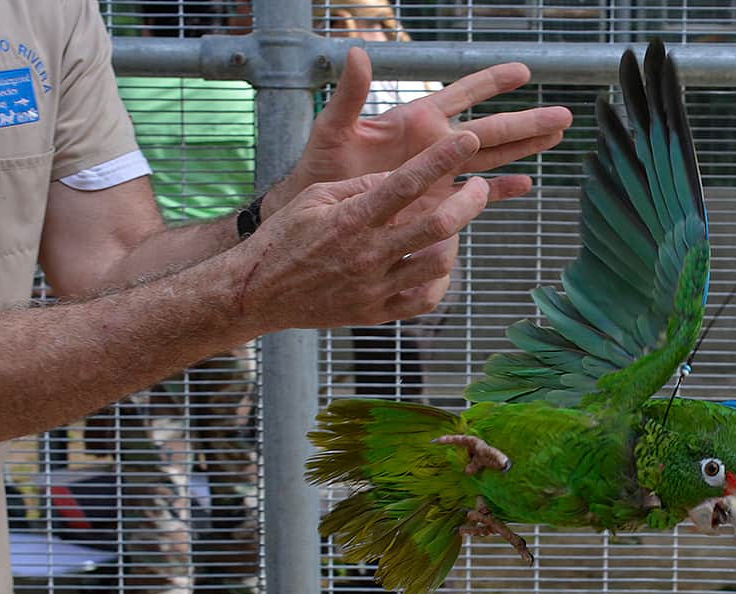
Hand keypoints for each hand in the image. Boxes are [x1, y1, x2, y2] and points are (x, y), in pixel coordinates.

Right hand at [238, 131, 488, 330]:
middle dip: (470, 202)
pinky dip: (439, 280)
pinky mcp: (377, 312)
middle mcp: (367, 255)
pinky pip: (425, 299)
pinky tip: (435, 261)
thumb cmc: (284, 239)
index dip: (441, 159)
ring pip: (439, 264)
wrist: (257, 295)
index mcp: (351, 220)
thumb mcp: (315, 198)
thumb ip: (362, 186)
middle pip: (438, 226)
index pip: (406, 183)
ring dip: (454, 240)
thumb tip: (403, 176)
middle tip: (478, 186)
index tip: (468, 139)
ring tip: (450, 225)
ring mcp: (375, 288)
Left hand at [263, 48, 571, 217]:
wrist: (322, 216)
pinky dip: (500, 191)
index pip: (462, 95)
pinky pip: (477, 195)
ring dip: (524, 149)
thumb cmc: (321, 171)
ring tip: (558, 138)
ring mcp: (441, 173)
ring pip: (493, 157)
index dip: (492, 82)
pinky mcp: (439, 201)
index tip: (523, 71)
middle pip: (492, 129)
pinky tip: (525, 186)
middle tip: (565, 115)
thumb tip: (358, 53)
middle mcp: (435, 144)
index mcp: (415, 121)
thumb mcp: (332, 130)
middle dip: (528, 122)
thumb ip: (349, 96)